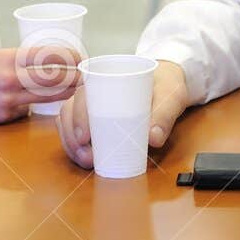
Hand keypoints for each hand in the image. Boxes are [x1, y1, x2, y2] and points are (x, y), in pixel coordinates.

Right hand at [0, 44, 80, 125]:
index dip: (70, 56)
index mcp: (8, 57)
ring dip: (67, 92)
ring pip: (48, 96)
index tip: (82, 57)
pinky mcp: (5, 116)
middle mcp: (9, 77)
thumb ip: (18, 62)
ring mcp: (8, 99)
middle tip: (89, 75)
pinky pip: (30, 109)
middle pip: (53, 77)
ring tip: (81, 89)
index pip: (47, 54)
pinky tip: (53, 106)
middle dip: (75, 76)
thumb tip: (47, 64)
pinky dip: (41, 106)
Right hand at [55, 60, 189, 169]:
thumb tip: (153, 138)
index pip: (84, 94)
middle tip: (86, 156)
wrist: (169, 83)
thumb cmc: (166, 84)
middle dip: (71, 136)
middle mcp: (94, 91)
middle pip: (70, 110)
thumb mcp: (171, 95)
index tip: (84, 137)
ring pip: (68, 121)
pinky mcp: (94, 119)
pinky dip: (73, 145)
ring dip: (71, 143)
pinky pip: (74, 130)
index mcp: (108, 79)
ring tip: (85, 161)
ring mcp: (92, 105)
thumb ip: (164, 114)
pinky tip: (82, 158)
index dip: (78, 115)